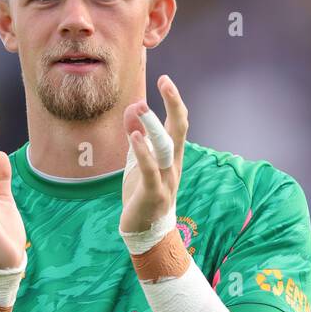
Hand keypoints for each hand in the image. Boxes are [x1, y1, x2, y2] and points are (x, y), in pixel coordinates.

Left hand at [119, 75, 187, 242]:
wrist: (145, 232)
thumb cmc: (142, 194)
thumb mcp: (136, 162)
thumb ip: (136, 136)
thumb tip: (132, 109)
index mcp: (171, 155)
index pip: (177, 122)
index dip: (173, 101)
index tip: (164, 79)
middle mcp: (173, 164)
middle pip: (179, 129)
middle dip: (173, 104)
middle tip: (165, 81)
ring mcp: (166, 179)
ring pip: (165, 147)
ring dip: (153, 126)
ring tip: (142, 106)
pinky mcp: (154, 194)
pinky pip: (150, 170)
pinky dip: (143, 152)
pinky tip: (135, 136)